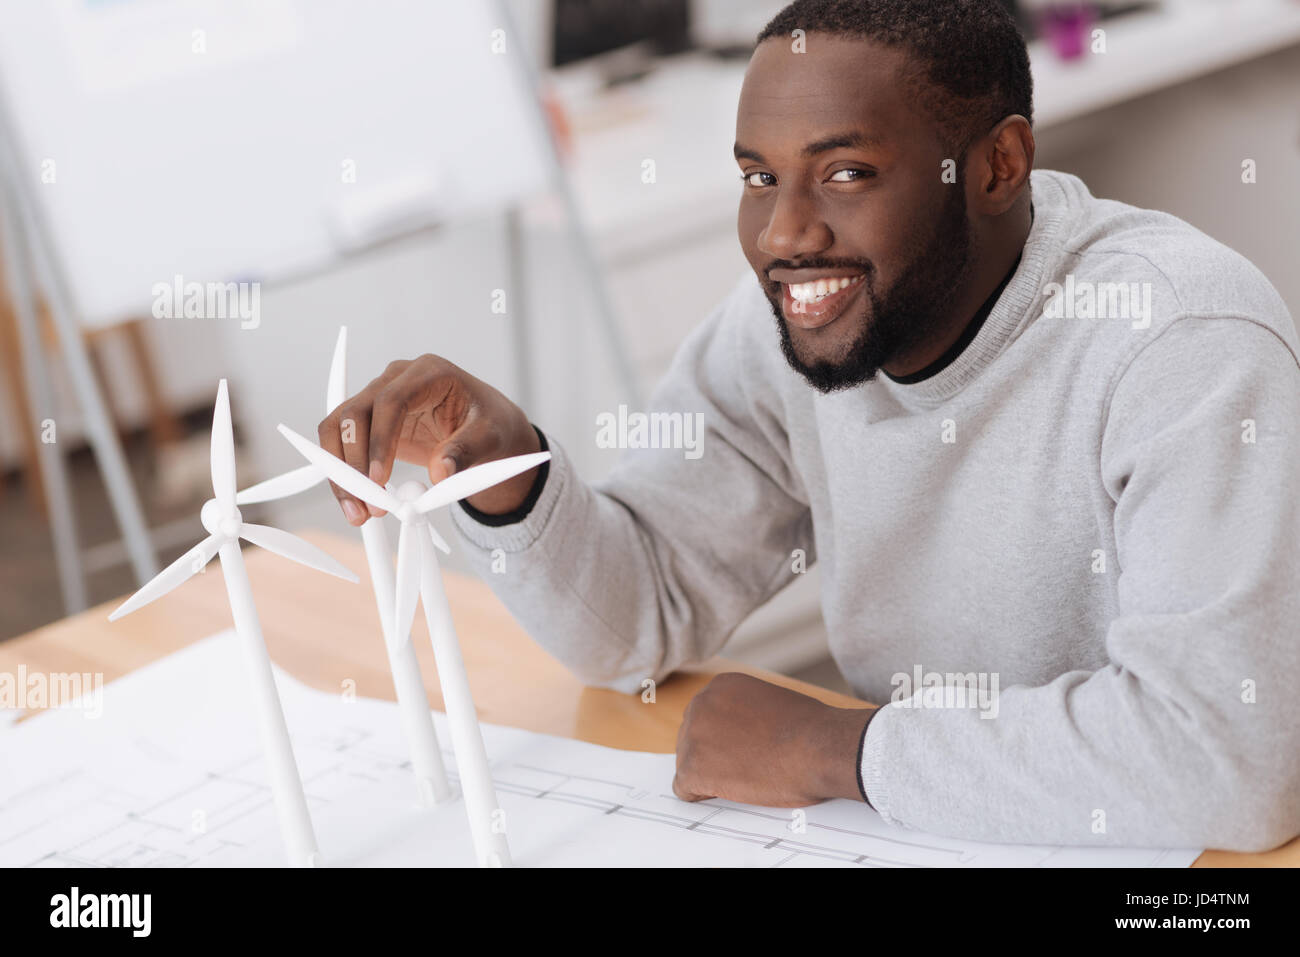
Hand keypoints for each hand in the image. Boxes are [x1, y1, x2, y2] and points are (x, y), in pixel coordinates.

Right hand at [317, 354, 540, 524]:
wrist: (483, 426)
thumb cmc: (489, 423)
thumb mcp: (489, 436)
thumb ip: (465, 451)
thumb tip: (440, 473)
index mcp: (428, 373)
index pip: (391, 401)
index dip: (380, 440)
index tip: (380, 479)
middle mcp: (395, 380)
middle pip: (354, 414)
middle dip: (353, 463)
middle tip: (368, 504)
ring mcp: (377, 398)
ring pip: (338, 429)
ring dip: (340, 473)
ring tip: (358, 511)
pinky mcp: (369, 422)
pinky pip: (343, 445)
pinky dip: (344, 475)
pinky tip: (356, 503)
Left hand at [673, 672, 874, 806]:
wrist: (818, 748)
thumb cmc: (809, 729)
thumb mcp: (772, 703)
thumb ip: (746, 713)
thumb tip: (739, 734)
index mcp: (720, 687)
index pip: (705, 718)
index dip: (724, 740)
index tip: (742, 751)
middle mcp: (700, 704)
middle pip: (691, 740)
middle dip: (713, 757)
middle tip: (744, 770)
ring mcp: (693, 736)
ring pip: (688, 765)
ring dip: (711, 777)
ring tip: (746, 780)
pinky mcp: (693, 768)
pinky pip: (684, 789)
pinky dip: (702, 796)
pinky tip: (729, 793)